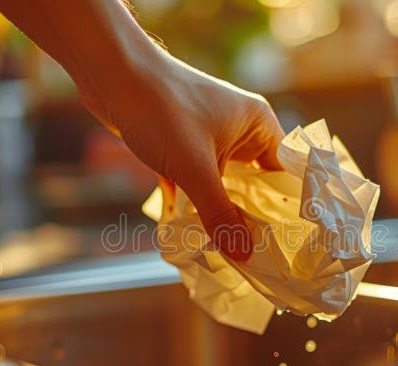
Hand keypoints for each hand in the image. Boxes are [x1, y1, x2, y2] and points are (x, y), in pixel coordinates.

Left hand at [76, 50, 283, 260]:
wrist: (110, 74)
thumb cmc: (161, 109)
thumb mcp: (195, 169)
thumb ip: (219, 214)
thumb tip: (243, 256)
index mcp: (258, 125)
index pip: (286, 175)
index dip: (285, 210)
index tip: (287, 245)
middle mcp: (241, 130)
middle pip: (255, 184)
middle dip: (250, 218)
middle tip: (255, 258)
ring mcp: (211, 137)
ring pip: (223, 185)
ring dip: (218, 212)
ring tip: (225, 252)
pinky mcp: (184, 145)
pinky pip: (197, 181)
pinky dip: (193, 203)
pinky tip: (188, 232)